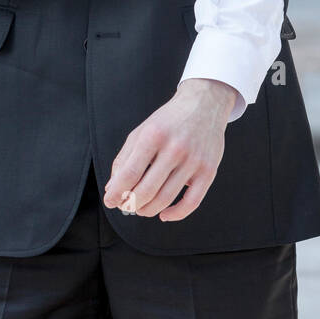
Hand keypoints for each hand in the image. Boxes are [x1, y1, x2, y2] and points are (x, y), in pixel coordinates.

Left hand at [103, 78, 235, 221]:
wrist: (205, 103)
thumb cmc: (170, 120)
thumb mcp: (142, 131)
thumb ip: (125, 159)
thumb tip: (113, 188)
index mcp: (154, 135)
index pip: (130, 173)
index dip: (117, 192)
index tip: (110, 201)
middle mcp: (175, 148)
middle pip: (147, 190)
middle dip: (131, 204)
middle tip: (126, 206)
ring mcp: (193, 160)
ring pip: (166, 198)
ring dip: (148, 210)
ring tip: (141, 209)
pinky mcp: (208, 171)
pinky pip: (191, 203)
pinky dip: (175, 214)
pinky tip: (164, 214)